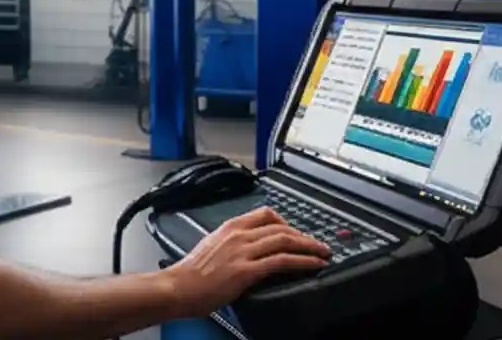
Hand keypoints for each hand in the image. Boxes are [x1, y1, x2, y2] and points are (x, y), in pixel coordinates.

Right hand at [166, 206, 330, 316]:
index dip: (287, 222)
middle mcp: (239, 235)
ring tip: (323, 253)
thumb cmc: (191, 273)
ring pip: (285, 241)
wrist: (178, 287)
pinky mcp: (246, 271)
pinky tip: (314, 265)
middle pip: (281, 227)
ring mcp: (243, 252)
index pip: (265, 214)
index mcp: (230, 227)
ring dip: (310, 246)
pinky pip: (282, 261)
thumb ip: (232, 243)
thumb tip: (249, 249)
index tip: (297, 232)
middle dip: (304, 235)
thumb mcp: (213, 247)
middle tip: (318, 244)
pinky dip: (303, 262)